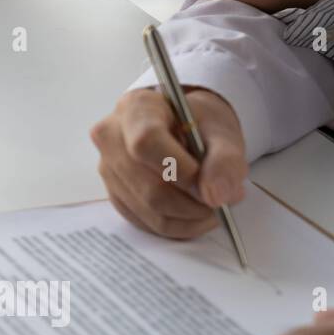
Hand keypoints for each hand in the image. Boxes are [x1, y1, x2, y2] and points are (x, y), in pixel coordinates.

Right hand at [89, 87, 246, 238]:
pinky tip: (194, 212)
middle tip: (222, 202)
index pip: (146, 143)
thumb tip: (217, 197)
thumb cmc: (198, 124)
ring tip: (212, 206)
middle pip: (148, 186)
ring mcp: (107, 168)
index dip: (180, 171)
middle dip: (192, 203)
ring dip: (189, 218)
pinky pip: (146, 222)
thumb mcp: (222, 131)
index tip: (211, 186)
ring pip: (148, 209)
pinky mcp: (113, 193)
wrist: (183, 128)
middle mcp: (111, 136)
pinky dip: (177, 225)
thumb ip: (225, 160)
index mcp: (135, 108)